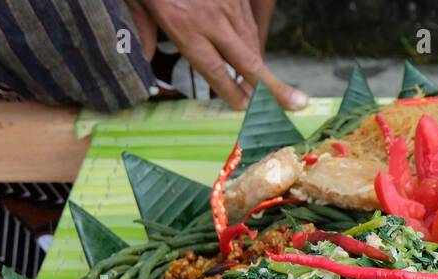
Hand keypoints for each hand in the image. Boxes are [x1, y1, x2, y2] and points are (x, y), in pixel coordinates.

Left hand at [131, 0, 306, 110]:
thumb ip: (141, 27)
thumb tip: (142, 56)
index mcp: (183, 24)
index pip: (214, 69)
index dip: (232, 92)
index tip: (243, 108)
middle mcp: (212, 19)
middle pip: (248, 62)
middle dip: (273, 88)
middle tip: (296, 105)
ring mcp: (229, 5)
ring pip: (252, 43)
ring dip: (261, 67)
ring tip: (277, 90)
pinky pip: (249, 24)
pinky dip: (252, 42)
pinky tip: (253, 56)